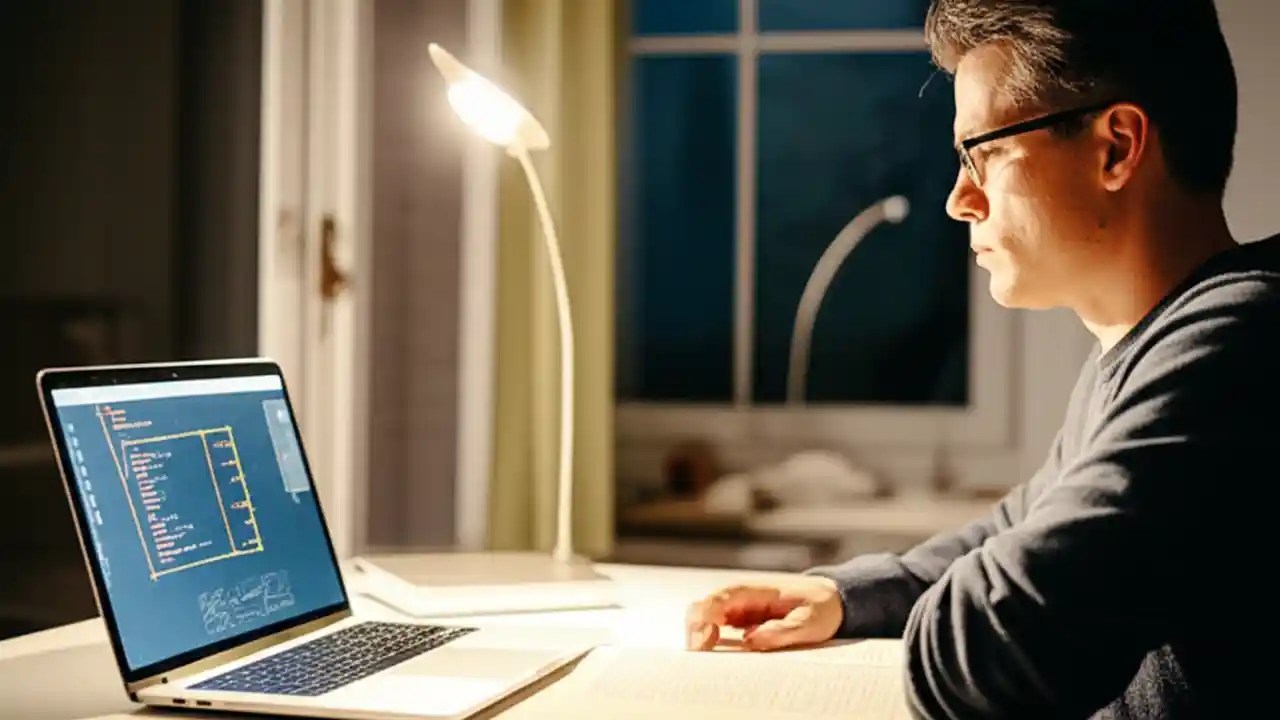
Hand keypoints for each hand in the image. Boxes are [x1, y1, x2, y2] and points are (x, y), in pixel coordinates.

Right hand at [684, 576, 843, 651]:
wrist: (831, 598)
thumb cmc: (820, 607)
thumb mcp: (809, 622)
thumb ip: (780, 631)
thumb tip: (749, 640)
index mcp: (757, 591)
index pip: (721, 597)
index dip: (707, 615)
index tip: (706, 638)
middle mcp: (743, 596)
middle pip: (705, 604)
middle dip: (695, 626)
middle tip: (701, 650)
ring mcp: (740, 606)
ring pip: (705, 614)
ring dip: (699, 632)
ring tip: (703, 652)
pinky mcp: (742, 617)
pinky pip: (715, 624)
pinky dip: (708, 636)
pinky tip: (710, 650)